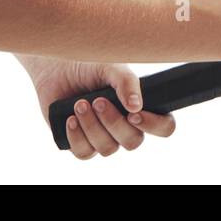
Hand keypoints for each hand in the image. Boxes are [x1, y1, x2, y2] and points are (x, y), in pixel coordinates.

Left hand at [25, 58, 176, 158]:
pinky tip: (70, 118)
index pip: (164, 126)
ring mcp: (104, 138)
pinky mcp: (82, 144)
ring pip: (107, 148)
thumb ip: (127, 82)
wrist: (57, 71)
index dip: (153, 125)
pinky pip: (85, 153)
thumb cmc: (89, 67)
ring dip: (92, 126)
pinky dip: (77, 136)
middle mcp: (126, 127)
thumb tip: (137, 106)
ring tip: (79, 104)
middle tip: (98, 101)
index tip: (133, 114)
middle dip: (113, 122)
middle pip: (132, 141)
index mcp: (142, 107)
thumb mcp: (111, 67)